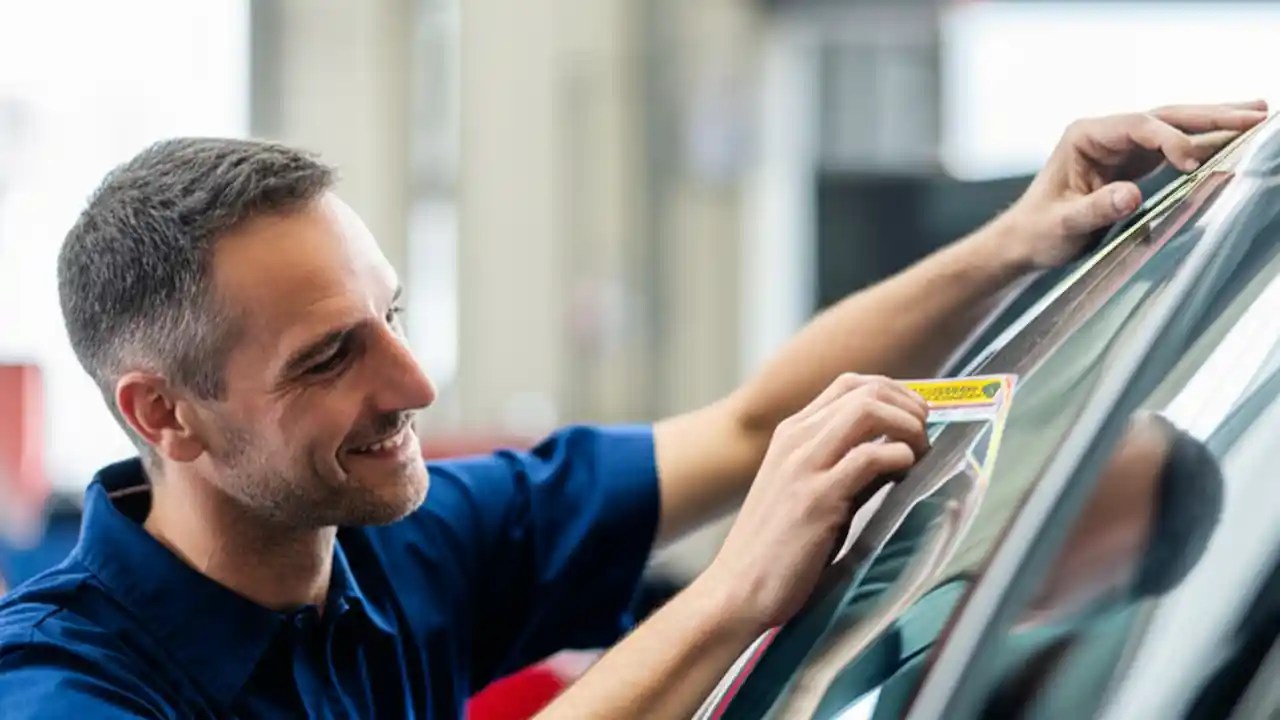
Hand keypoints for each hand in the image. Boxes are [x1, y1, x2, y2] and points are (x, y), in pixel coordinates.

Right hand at [699, 374, 927, 631]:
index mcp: (791, 434)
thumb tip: (896, 453)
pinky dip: (900, 458)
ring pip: (869, 409)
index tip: (915, 419)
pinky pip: (871, 457)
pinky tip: (906, 476)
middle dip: (909, 405)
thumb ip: (845, 467)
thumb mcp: (807, 491)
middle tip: (926, 437)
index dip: (893, 392)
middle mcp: (795, 440)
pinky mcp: (817, 498)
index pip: (850, 384)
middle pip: (866, 389)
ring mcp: (804, 466)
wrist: (738, 589)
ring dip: (909, 426)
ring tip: (920, 454)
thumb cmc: (776, 549)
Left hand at [1003, 101, 1268, 268]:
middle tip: (1254, 116)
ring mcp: (1120, 147)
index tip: (1194, 163)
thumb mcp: (1062, 226)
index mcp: (1084, 136)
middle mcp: (1104, 134)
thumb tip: (1131, 195)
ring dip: (1215, 123)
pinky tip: (1232, 140)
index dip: (1170, 140)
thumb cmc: (1037, 232)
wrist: (1024, 241)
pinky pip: (1173, 149)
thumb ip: (1095, 210)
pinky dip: (1204, 144)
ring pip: (1175, 128)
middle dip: (1210, 116)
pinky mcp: (1132, 164)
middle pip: (1165, 117)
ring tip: (1258, 116)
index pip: (1138, 127)